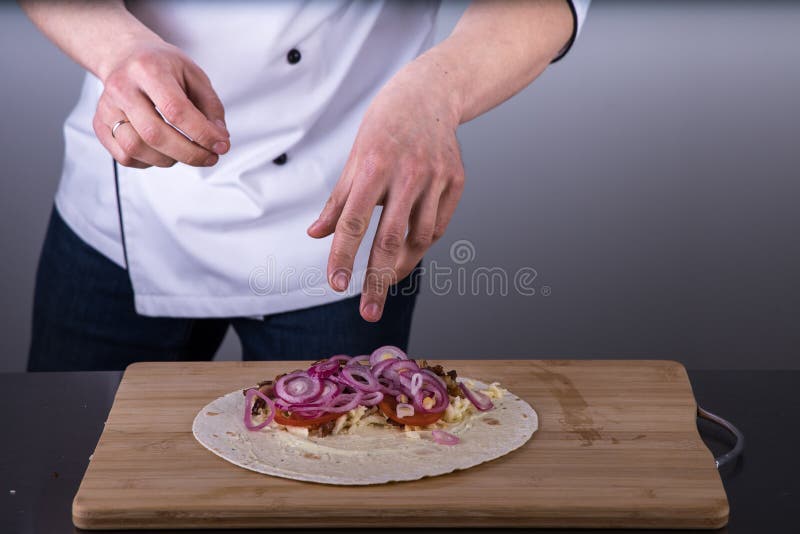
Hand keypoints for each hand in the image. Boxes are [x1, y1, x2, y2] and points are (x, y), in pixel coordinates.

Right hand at [93, 40, 229, 168]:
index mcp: (147, 69)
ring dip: (169, 159)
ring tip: (185, 151)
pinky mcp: (99, 124)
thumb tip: (219, 139)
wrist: (125, 55)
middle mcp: (122, 88)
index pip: (176, 110)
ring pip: (136, 149)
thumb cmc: (162, 66)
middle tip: (210, 157)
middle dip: (189, 153)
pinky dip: (149, 162)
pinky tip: (162, 151)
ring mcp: (107, 108)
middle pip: (154, 134)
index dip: (202, 134)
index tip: (221, 145)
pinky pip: (125, 157)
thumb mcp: (194, 75)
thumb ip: (211, 107)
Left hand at [308, 60, 464, 321]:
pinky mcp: (456, 181)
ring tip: (385, 279)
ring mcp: (436, 177)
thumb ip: (339, 201)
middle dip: (377, 280)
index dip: (343, 255)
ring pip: (420, 238)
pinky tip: (408, 250)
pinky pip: (439, 225)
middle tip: (367, 312)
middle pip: (390, 239)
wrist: (430, 95)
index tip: (335, 284)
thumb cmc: (384, 128)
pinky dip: (422, 243)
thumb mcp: (355, 158)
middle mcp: (407, 173)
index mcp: (374, 165)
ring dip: (401, 264)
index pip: (354, 220)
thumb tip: (317, 235)